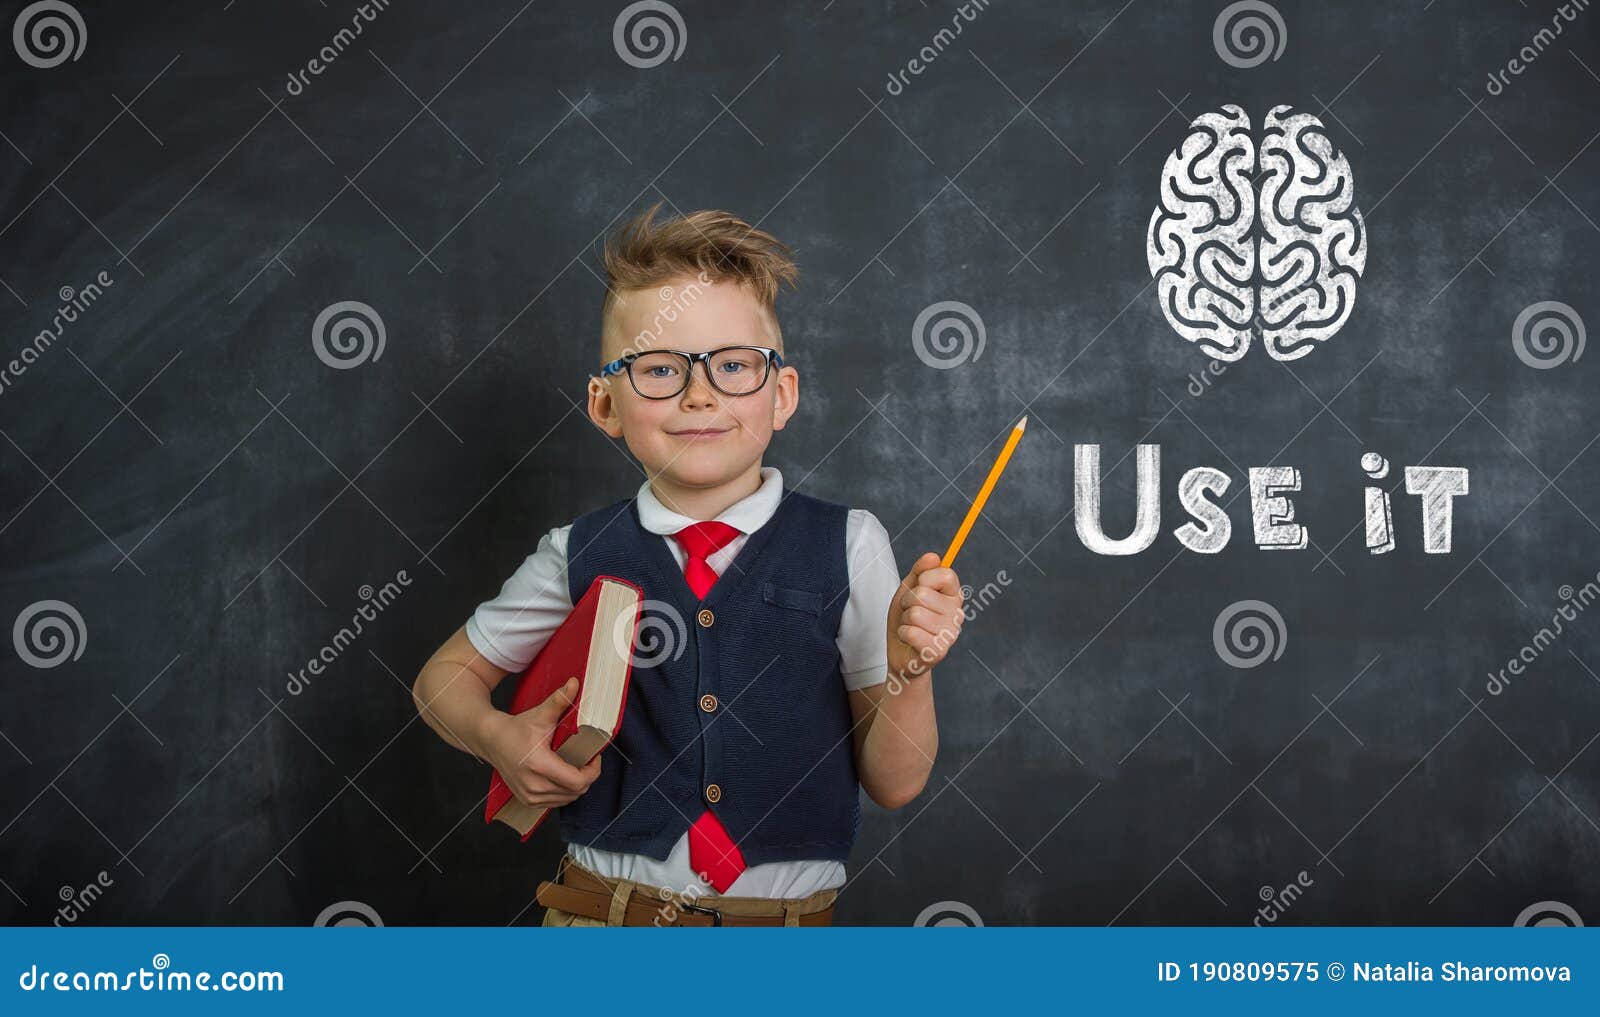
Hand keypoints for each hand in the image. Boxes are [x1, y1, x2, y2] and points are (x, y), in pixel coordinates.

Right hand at [483, 676, 602, 807]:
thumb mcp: (540, 714)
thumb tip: (575, 682)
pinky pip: (555, 802)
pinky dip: (563, 792)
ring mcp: (529, 796)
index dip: (593, 771)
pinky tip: (563, 776)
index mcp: (539, 766)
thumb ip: (559, 700)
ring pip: (567, 799)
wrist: (491, 740)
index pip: (577, 782)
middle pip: (575, 792)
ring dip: (576, 785)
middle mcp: (533, 785)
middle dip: (587, 776)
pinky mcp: (527, 801)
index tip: (595, 757)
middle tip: (588, 760)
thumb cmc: (516, 728)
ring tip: (576, 767)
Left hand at [886, 552, 964, 680]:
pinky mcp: (939, 651)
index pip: (947, 574)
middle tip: (910, 612)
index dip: (925, 578)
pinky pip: (912, 632)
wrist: (900, 651)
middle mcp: (957, 614)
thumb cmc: (907, 619)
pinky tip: (910, 640)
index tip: (919, 587)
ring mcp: (950, 633)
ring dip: (905, 620)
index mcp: (954, 596)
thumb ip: (920, 570)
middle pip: (923, 594)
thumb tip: (934, 556)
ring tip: (910, 626)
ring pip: (915, 613)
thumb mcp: (909, 588)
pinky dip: (903, 634)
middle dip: (907, 601)